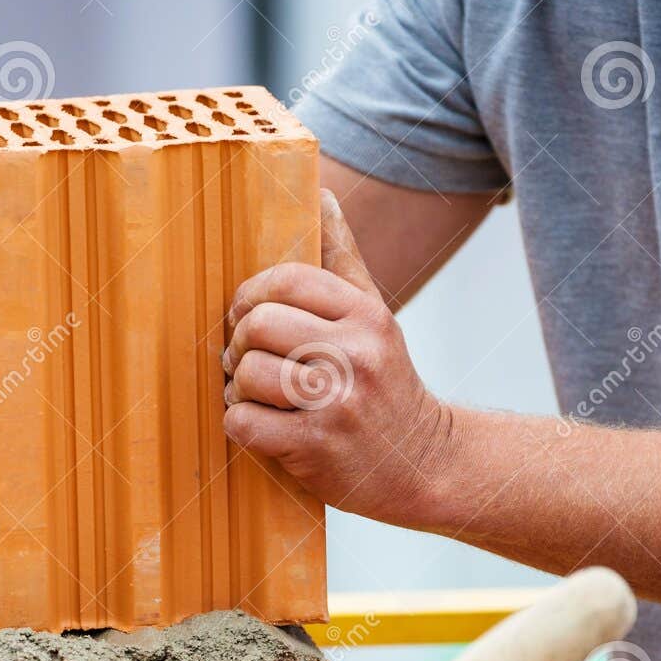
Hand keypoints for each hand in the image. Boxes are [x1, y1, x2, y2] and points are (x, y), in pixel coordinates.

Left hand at [222, 189, 448, 528]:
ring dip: (236, 388)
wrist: (424, 465)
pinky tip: (261, 426)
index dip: (251, 297)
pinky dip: (240, 424)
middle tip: (245, 360)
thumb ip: (343, 260)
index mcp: (366, 315)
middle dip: (238, 343)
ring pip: (246, 374)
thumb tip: (321, 194)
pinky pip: (243, 422)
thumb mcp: (375, 318)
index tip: (249, 318)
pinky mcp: (315, 449)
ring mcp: (335, 404)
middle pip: (258, 325)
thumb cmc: (386, 385)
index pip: (286, 280)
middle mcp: (355, 355)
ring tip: (254, 395)